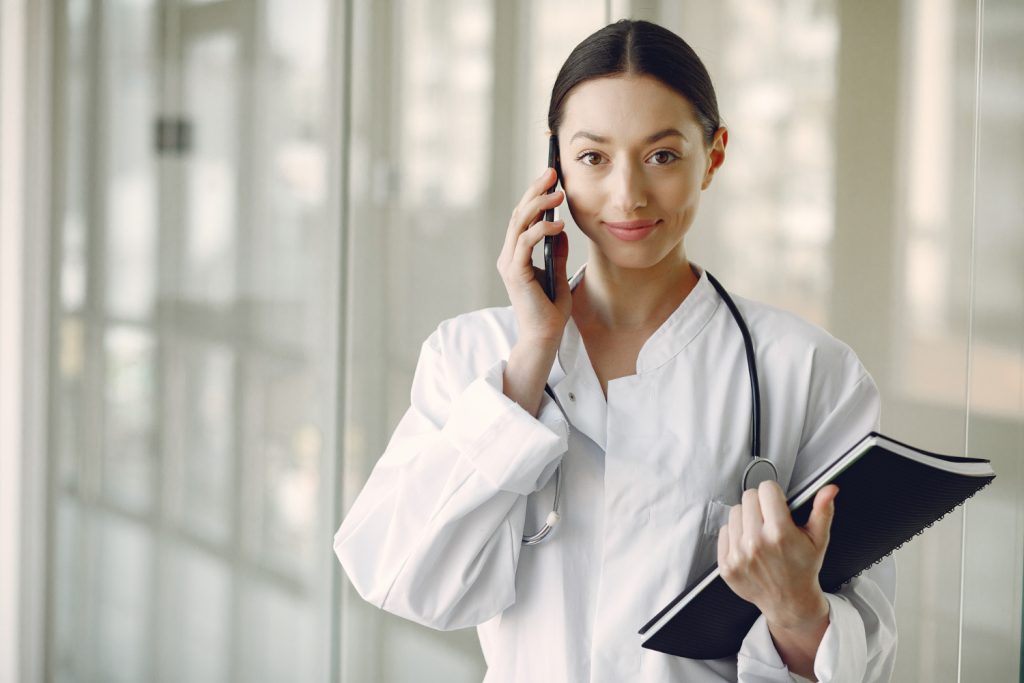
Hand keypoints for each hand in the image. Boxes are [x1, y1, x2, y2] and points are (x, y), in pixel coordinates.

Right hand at [496, 167, 570, 347]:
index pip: (522, 218)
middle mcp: (508, 256)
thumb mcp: (558, 274)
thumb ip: (556, 252)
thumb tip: (560, 229)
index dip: (535, 195)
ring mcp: (510, 264)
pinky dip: (541, 229)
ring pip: (519, 224)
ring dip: (539, 205)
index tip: (551, 177)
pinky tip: (558, 225)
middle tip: (552, 172)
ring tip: (559, 194)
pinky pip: (525, 242)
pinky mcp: (515, 272)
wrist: (544, 337)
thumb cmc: (550, 311)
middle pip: (518, 214)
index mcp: (516, 255)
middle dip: (535, 191)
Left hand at [718, 480, 835, 628]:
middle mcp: (756, 543)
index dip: (774, 494)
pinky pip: (723, 531)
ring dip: (746, 518)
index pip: (766, 489)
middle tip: (770, 519)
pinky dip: (734, 535)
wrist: (789, 602)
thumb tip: (829, 489)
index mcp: (779, 533)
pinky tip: (748, 545)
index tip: (778, 503)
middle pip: (748, 497)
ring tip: (759, 533)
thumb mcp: (818, 539)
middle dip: (760, 504)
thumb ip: (822, 510)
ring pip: (734, 512)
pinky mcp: (726, 564)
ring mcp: (738, 554)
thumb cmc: (803, 569)